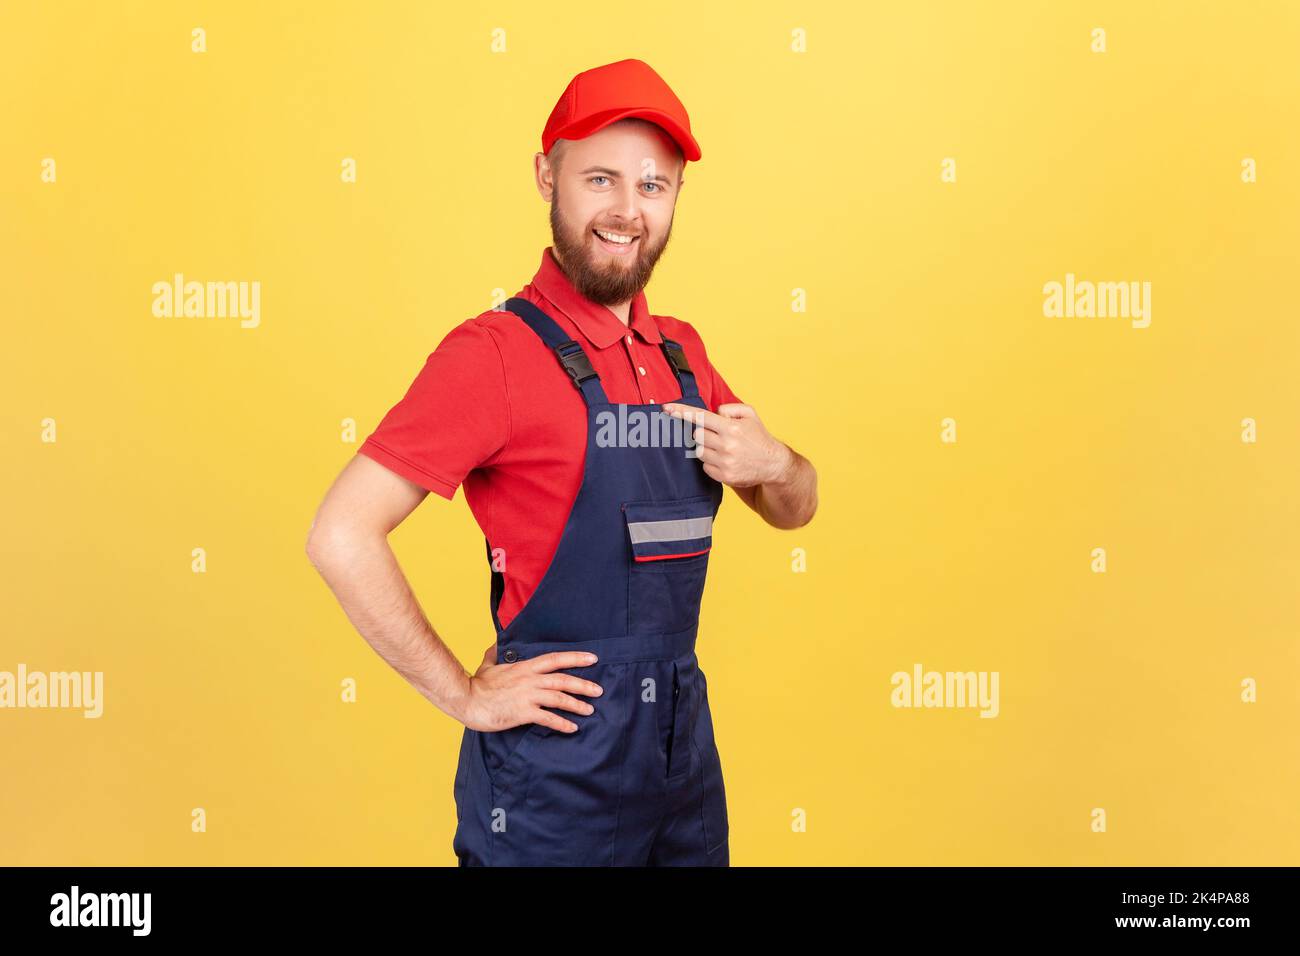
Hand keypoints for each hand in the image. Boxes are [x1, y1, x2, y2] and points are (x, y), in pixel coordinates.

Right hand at [458, 643, 603, 733]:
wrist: (466, 699)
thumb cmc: (476, 684)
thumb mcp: (488, 664)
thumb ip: (496, 654)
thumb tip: (496, 645)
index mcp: (524, 667)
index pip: (555, 659)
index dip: (575, 658)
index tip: (593, 658)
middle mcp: (530, 679)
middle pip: (563, 679)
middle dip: (583, 684)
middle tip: (598, 690)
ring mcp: (527, 695)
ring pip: (559, 698)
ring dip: (577, 704)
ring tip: (590, 710)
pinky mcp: (523, 712)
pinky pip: (548, 718)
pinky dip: (562, 723)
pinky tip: (572, 728)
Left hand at [661, 402, 793, 487]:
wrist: (773, 463)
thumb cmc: (759, 436)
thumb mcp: (750, 414)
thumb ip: (729, 408)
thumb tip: (713, 413)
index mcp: (731, 428)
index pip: (701, 417)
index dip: (681, 412)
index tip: (666, 408)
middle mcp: (727, 445)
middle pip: (697, 435)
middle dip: (703, 433)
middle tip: (717, 435)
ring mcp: (725, 462)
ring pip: (699, 451)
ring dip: (707, 448)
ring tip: (724, 449)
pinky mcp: (724, 476)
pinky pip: (705, 466)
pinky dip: (711, 462)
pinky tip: (726, 461)